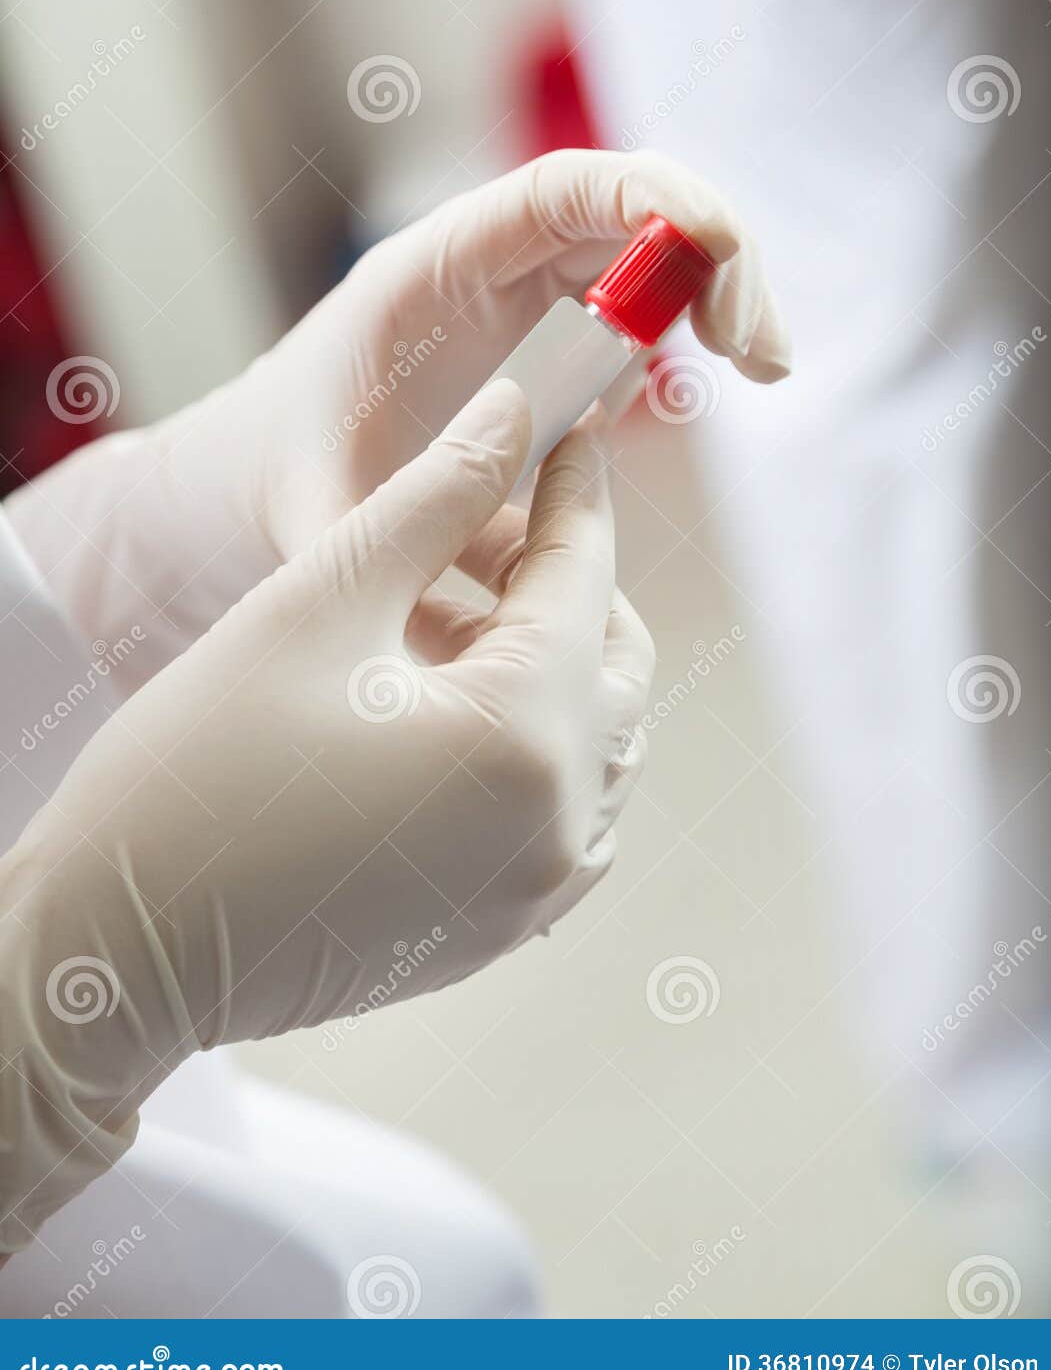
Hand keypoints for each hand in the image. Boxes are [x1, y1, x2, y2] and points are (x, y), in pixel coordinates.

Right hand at [0, 381, 653, 1248]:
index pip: (585, 579)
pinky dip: (531, 737)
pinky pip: (561, 807)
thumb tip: (511, 418)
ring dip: (546, 657)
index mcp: (524, 742)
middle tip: (484, 524)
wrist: (119, 952)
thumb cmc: (197, 775)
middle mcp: (558, 828)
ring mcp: (534, 890)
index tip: (570, 428)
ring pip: (595, 735)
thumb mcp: (319, 603)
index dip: (576, 490)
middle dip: (564, 577)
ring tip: (442, 609)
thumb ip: (435, 500)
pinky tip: (443, 699)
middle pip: (613, 660)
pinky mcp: (499, 926)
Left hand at [7, 149, 786, 688]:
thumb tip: (479, 611)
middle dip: (713, 257)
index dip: (650, 201)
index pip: (557, 191)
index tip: (718, 255)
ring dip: (721, 289)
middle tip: (761, 354)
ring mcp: (532, 293)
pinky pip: (643, 304)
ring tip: (764, 364)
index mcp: (432, 271)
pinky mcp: (560, 337)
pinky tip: (739, 367)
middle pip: (628, 208)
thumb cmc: (291, 480)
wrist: (279, 473)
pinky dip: (699, 323)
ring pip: (650, 252)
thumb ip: (390, 553)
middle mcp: (493, 264)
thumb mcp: (325, 522)